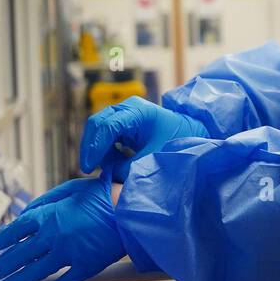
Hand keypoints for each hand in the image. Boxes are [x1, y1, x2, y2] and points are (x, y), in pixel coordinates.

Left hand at [0, 176, 124, 280]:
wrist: (131, 209)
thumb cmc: (104, 195)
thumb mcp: (72, 188)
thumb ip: (47, 201)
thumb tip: (27, 214)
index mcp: (49, 215)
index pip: (17, 229)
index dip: (4, 238)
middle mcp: (53, 236)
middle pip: (20, 254)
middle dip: (4, 264)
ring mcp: (68, 254)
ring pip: (35, 273)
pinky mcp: (85, 267)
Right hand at [79, 96, 209, 181]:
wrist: (191, 134)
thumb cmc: (175, 144)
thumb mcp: (151, 158)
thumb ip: (126, 167)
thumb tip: (106, 173)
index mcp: (137, 112)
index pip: (107, 127)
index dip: (95, 148)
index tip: (88, 169)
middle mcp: (128, 107)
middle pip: (97, 123)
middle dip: (91, 147)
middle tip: (88, 170)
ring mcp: (125, 112)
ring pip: (99, 128)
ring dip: (97, 148)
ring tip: (105, 167)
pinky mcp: (125, 120)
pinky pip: (106, 132)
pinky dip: (104, 147)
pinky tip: (111, 162)